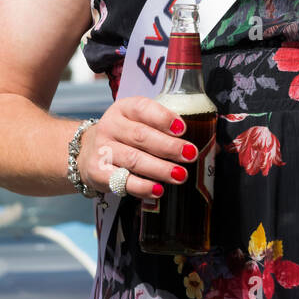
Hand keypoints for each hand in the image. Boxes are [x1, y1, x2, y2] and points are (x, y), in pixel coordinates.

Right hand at [77, 96, 195, 200]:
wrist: (87, 151)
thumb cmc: (126, 136)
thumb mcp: (139, 122)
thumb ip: (167, 129)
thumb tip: (210, 145)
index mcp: (124, 108)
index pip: (142, 108)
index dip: (163, 118)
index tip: (183, 128)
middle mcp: (111, 126)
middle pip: (141, 136)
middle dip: (168, 146)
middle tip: (190, 154)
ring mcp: (102, 149)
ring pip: (133, 159)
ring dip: (159, 169)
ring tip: (180, 175)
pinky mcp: (98, 172)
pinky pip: (121, 181)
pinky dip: (141, 187)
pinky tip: (157, 190)